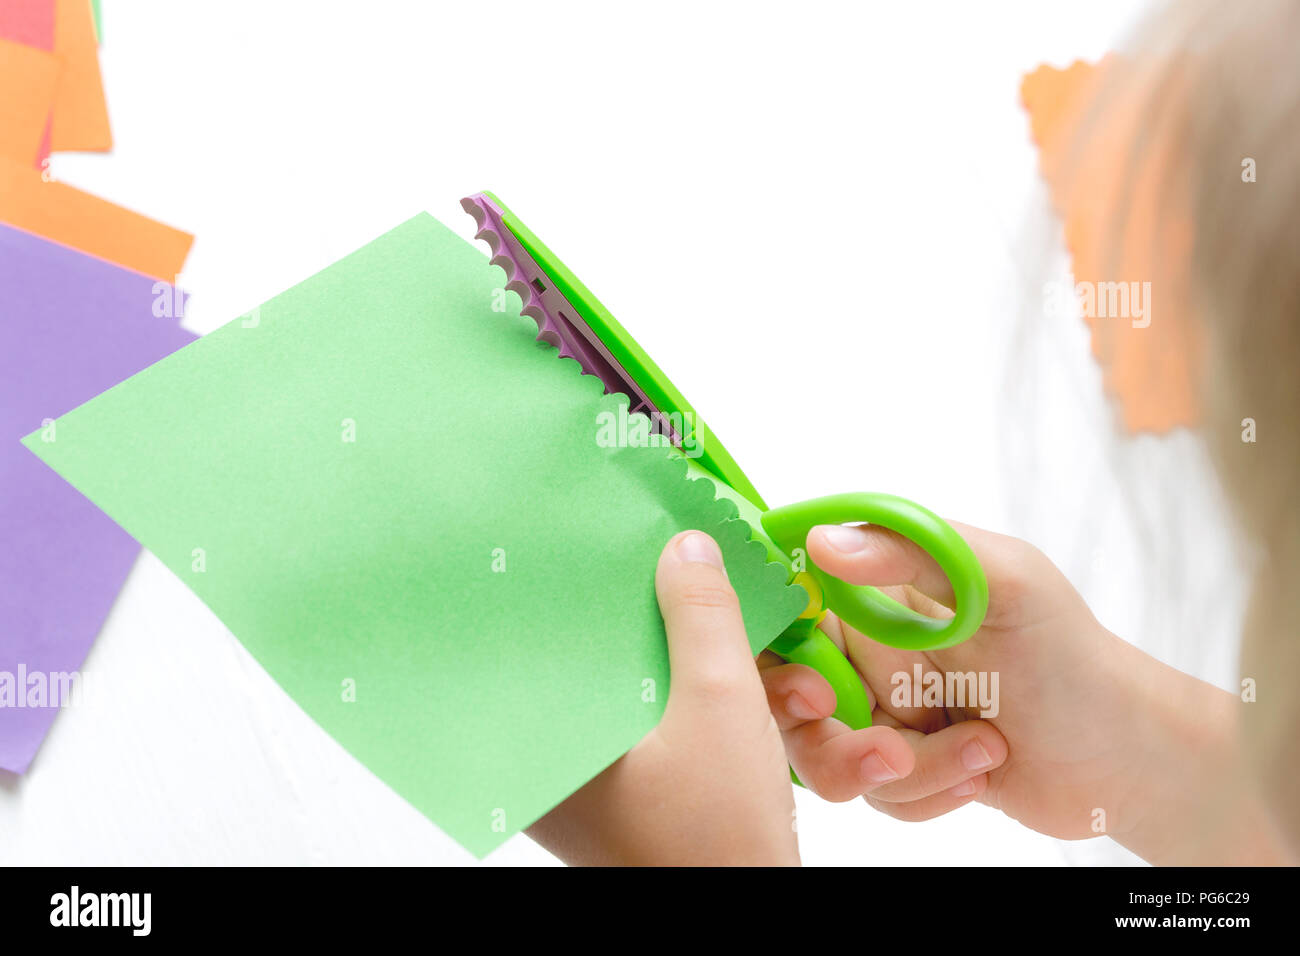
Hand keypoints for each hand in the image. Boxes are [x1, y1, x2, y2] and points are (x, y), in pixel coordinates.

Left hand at [527, 530, 798, 864]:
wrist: (758, 925)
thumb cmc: (718, 840)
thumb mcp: (721, 703)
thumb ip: (703, 614)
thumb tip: (687, 544)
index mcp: (553, 739)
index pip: (560, 631)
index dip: (603, 580)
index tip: (633, 537)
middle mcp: (564, 760)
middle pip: (616, 654)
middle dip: (689, 629)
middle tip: (729, 598)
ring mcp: (603, 779)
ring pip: (653, 687)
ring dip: (724, 672)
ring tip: (792, 683)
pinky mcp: (639, 792)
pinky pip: (671, 721)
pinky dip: (721, 707)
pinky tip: (783, 704)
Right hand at [765, 521, 1287, 863]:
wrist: (1128, 759)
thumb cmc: (1074, 658)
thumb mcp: (1003, 583)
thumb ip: (913, 550)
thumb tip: (821, 540)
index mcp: (880, 587)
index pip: (790, 605)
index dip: (778, 651)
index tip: (813, 690)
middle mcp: (870, 645)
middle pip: (791, 695)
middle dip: (834, 740)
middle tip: (891, 750)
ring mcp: (882, 706)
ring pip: (830, 755)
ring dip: (904, 772)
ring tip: (977, 754)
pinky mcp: (902, 763)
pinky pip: (873, 793)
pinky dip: (927, 794)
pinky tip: (982, 771)